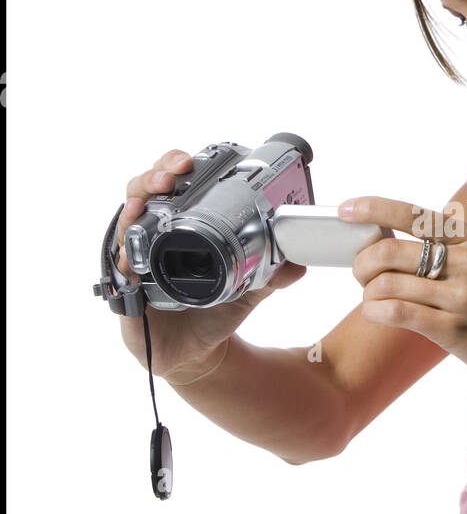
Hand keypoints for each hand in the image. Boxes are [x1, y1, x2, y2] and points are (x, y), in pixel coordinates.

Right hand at [114, 148, 306, 383]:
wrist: (201, 353)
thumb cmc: (215, 310)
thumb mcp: (248, 288)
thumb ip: (273, 272)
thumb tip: (299, 263)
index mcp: (178, 229)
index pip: (170, 187)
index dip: (172, 167)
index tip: (187, 161)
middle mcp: (151, 241)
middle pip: (140, 197)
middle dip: (151, 179)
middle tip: (169, 176)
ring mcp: (135, 265)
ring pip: (123, 229)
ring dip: (131, 214)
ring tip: (140, 205)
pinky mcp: (127, 296)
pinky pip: (119, 277)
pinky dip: (122, 265)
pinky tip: (128, 258)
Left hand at [338, 194, 466, 394]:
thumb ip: (443, 250)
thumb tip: (384, 241)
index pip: (412, 214)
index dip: (373, 209)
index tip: (346, 210)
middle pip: (389, 249)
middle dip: (361, 263)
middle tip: (361, 275)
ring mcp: (462, 295)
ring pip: (388, 283)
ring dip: (368, 293)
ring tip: (373, 300)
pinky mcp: (454, 329)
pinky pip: (397, 312)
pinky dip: (375, 312)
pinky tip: (376, 314)